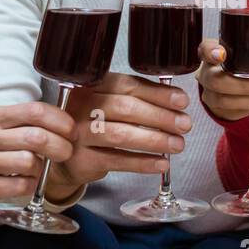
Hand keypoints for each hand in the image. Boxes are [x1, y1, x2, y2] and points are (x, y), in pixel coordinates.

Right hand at [0, 102, 76, 211]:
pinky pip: (21, 186)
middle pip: (37, 137)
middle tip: (65, 152)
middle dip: (61, 146)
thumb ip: (21, 121)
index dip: (61, 121)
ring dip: (42, 168)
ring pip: (30, 162)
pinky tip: (24, 182)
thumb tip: (62, 122)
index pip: (35, 111)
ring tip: (37, 168)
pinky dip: (30, 185)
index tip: (71, 131)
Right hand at [45, 72, 192, 194]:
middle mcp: (82, 106)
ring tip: (178, 144)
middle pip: (125, 108)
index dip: (157, 93)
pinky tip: (161, 163)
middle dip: (160, 117)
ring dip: (154, 140)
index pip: (128, 85)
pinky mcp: (82, 159)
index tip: (182, 101)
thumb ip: (139, 97)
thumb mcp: (111, 103)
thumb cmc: (95, 123)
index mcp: (92, 85)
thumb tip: (177, 101)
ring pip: (121, 135)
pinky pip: (117, 161)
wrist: (64, 153)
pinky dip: (142, 163)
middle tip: (184, 124)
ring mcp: (78, 134)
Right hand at [195, 38, 248, 121]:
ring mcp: (210, 93)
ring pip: (224, 100)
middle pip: (216, 80)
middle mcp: (206, 73)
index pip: (205, 49)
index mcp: (211, 53)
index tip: (222, 54)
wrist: (234, 86)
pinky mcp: (218, 109)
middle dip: (243, 85)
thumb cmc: (244, 62)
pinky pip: (234, 112)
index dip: (211, 52)